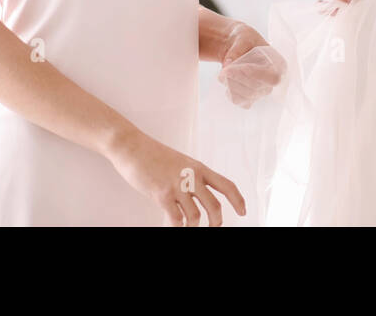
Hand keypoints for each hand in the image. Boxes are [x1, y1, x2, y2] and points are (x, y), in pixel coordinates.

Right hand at [106, 129, 245, 226]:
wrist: (132, 147)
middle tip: (214, 228)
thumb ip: (190, 179)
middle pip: (215, 206)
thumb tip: (194, 201)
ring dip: (194, 228)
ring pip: (196, 216)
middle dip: (217, 222)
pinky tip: (175, 226)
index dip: (238, 200)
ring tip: (189, 229)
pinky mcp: (161, 194)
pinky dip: (177, 227)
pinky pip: (175, 218)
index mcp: (199, 168)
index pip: (226, 185)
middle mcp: (192, 177)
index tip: (243, 212)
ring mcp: (177, 186)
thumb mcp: (180, 164)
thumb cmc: (153, 155)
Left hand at [217, 25, 285, 107]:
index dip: (256, 75)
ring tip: (223, 72)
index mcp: (279, 64)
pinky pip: (239, 100)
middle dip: (238, 78)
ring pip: (247, 96)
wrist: (236, 47)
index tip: (240, 67)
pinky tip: (227, 80)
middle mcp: (273, 81)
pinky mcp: (250, 98)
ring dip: (231, 84)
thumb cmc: (244, 40)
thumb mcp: (243, 36)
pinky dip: (230, 91)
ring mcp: (262, 91)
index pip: (274, 78)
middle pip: (257, 88)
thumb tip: (228, 64)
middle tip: (225, 69)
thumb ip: (237, 49)